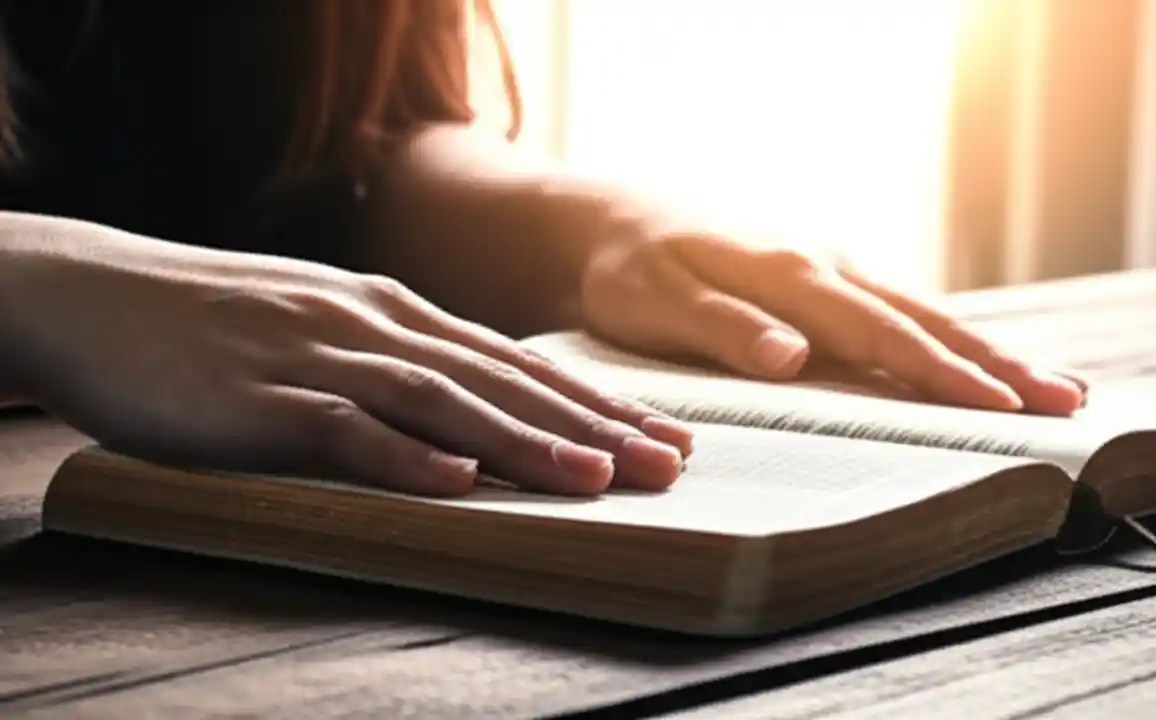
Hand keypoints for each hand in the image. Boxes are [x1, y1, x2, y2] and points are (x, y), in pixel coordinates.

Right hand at [0, 217, 691, 494]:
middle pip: (502, 382)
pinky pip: (341, 429)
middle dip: (591, 427)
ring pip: (443, 401)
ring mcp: (320, 357)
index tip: (660, 436)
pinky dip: (402, 455)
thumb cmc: (218, 323)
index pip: (516, 362)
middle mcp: (374, 327)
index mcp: (395, 313)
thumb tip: (469, 413)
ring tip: (595, 479)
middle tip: (667, 465)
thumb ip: (394, 362)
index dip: (594, 403)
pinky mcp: (261, 398)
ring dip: (523, 442)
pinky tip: (456, 482)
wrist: (94, 294)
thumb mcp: (325, 329)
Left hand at [580, 232, 1086, 414]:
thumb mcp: (657, 303)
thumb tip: (794, 358)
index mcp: (791, 275)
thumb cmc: (629, 271)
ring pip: (924, 313)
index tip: (1007, 408)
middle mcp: (824, 266)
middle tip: (1071, 404)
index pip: (882, 334)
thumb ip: (725, 328)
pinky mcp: (822, 278)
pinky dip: (948, 337)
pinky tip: (980, 360)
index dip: (944, 375)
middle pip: (925, 321)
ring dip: (990, 351)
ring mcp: (829, 268)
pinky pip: (899, 310)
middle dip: (999, 364)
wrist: (610, 220)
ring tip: (1057, 387)